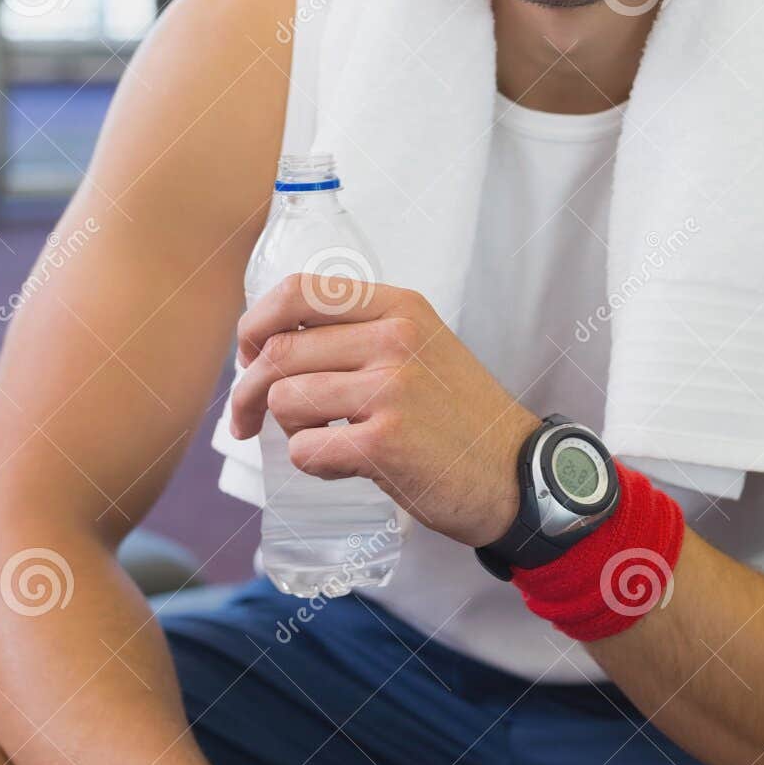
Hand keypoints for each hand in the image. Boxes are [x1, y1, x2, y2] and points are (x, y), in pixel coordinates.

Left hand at [229, 274, 539, 546]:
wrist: (516, 473)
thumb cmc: (458, 416)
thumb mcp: (422, 346)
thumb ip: (362, 333)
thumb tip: (273, 340)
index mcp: (399, 307)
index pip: (298, 291)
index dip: (256, 322)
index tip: (248, 354)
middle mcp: (394, 338)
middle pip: (279, 350)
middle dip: (247, 391)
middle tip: (247, 419)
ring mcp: (391, 389)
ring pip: (284, 400)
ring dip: (285, 429)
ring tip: (316, 440)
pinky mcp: (385, 442)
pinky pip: (305, 450)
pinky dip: (309, 463)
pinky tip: (339, 465)